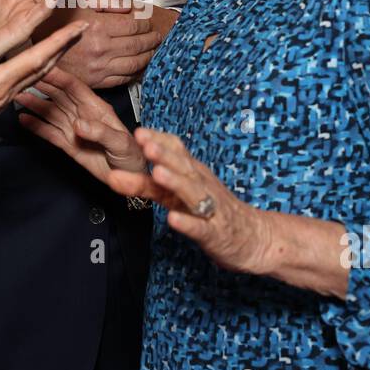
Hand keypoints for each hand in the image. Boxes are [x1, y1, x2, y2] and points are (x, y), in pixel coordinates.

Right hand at [0, 15, 86, 176]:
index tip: (79, 28)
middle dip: (65, 47)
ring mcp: (4, 98)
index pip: (36, 59)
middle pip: (45, 68)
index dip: (59, 42)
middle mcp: (6, 92)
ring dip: (55, 57)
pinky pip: (27, 82)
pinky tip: (38, 61)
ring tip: (66, 42)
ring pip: (38, 76)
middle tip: (82, 29)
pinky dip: (39, 67)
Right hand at [15, 67, 144, 182]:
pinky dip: (36, 126)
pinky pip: (49, 133)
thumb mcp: (121, 143)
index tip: (42, 69)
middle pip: (59, 96)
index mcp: (96, 108)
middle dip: (41, 86)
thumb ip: (100, 132)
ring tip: (18, 96)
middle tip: (23, 77)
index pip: (74, 87)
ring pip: (51, 112)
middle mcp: (82, 114)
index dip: (58, 77)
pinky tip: (23, 120)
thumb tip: (77, 124)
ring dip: (35, 104)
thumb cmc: (132, 156)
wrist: (130, 178)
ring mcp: (74, 129)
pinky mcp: (68, 144)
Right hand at [35, 0, 161, 88]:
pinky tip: (140, 67)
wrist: (36, 44)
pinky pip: (123, 79)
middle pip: (138, 44)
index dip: (146, 23)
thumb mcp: (81, 0)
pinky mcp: (95, 81)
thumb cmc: (57, 19)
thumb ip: (108, 1)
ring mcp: (99, 68)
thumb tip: (131, 7)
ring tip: (153, 50)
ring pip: (134, 63)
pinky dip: (136, 73)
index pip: (134, 25)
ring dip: (148, 56)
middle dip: (152, 39)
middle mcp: (101, 49)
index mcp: (99, 27)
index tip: (148, 22)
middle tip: (157, 36)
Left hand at [105, 129, 273, 275]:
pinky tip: (172, 220)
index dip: (159, 141)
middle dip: (164, 155)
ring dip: (175, 182)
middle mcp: (201, 186)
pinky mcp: (215, 234)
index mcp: (193, 174)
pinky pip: (200, 227)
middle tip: (145, 144)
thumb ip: (148, 185)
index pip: (177, 151)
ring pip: (192, 193)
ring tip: (158, 173)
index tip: (139, 132)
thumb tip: (114, 174)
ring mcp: (210, 209)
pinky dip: (187, 223)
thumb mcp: (181, 194)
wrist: (255, 237)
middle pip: (183, 167)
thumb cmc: (213, 211)